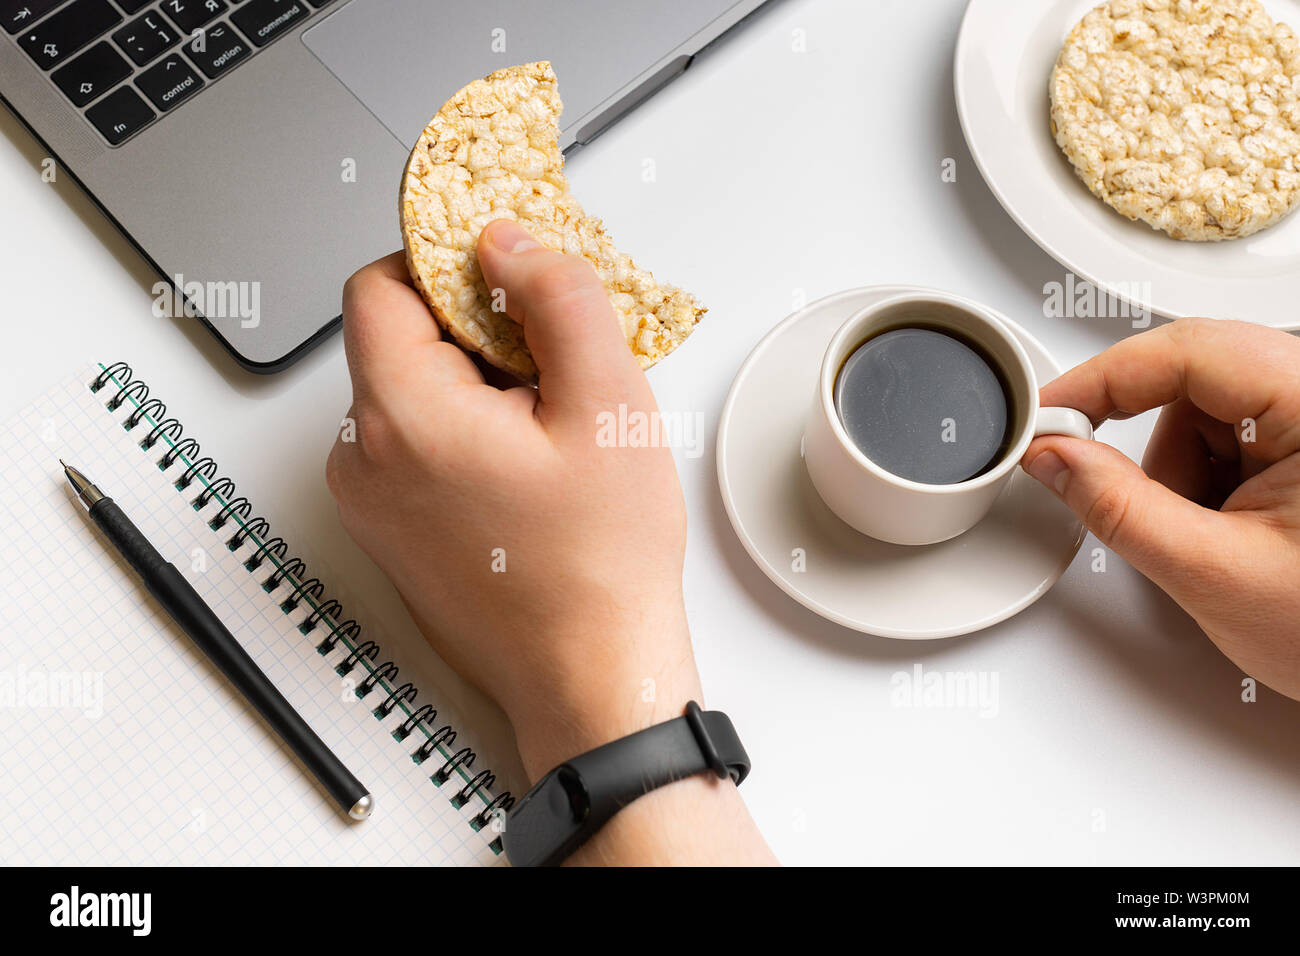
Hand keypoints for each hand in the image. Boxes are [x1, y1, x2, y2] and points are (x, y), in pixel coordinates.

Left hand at [326, 220, 773, 863]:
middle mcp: (363, 460)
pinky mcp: (391, 529)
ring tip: (549, 428)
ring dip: (476, 381)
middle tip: (553, 364)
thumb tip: (506, 243)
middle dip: (476, 328)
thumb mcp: (606, 404)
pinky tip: (530, 464)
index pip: (379, 285)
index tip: (506, 270)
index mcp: (401, 418)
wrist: (590, 676)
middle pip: (397, 337)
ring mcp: (371, 502)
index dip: (446, 261)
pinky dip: (466, 428)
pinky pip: (415, 442)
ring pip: (411, 389)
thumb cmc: (600, 566)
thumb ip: (556, 296)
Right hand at [1022, 317, 1299, 700]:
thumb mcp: (1213, 572)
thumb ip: (1116, 508)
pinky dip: (1211, 486)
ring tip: (1222, 542)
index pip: (1188, 351)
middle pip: (1194, 382)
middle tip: (1150, 510)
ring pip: (1207, 415)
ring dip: (1186, 478)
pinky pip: (1233, 441)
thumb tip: (1054, 457)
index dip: (1103, 379)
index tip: (1048, 412)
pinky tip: (1239, 534)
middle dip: (1159, 455)